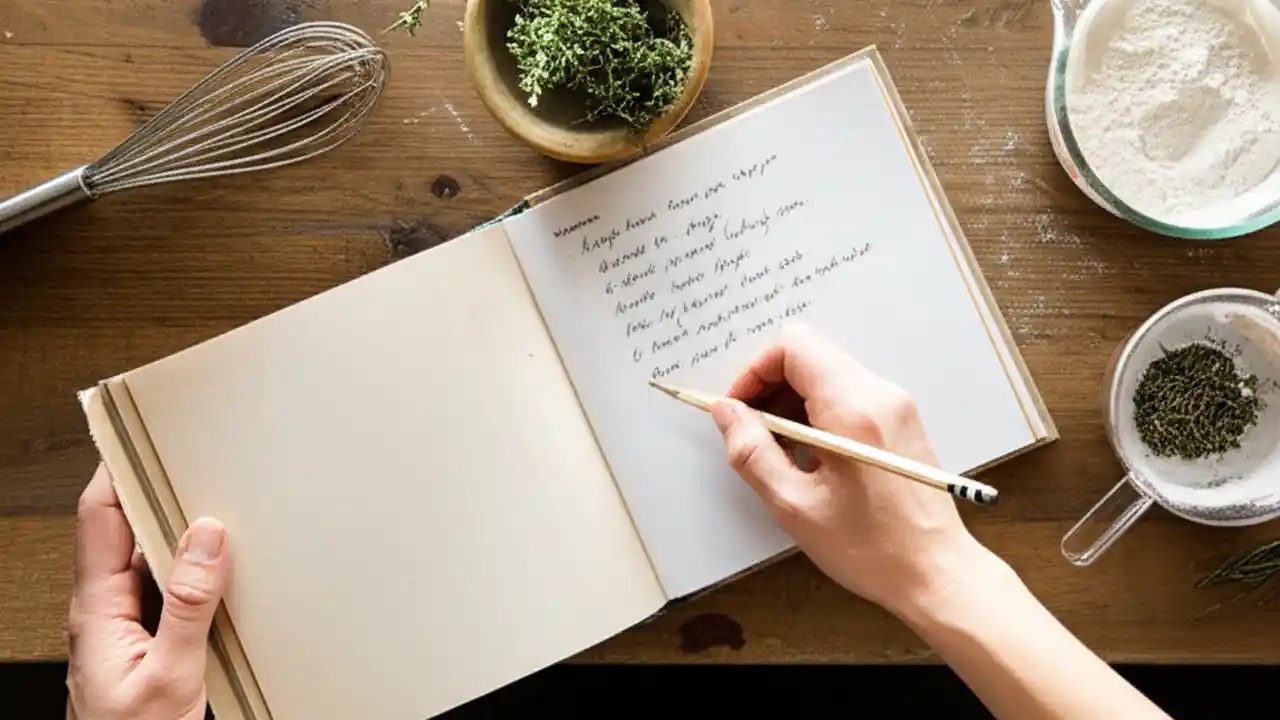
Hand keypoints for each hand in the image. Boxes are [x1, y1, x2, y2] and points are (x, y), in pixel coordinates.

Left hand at [67, 464, 228, 719]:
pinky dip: (194, 572)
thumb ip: (188, 604)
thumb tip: (205, 536)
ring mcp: (125, 629)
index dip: (114, 471)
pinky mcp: (147, 645)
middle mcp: (105, 613)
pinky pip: (168, 594)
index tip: (135, 434)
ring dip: (181, 535)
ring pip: (150, 563)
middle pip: (126, 532)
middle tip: (192, 459)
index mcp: (96, 612)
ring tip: (218, 506)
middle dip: (158, 492)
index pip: (98, 520)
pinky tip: (223, 568)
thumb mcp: (171, 675)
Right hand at [710, 324, 996, 616]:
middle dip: (768, 386)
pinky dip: (815, 411)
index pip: (793, 346)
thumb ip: (751, 452)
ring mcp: (895, 404)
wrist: (937, 571)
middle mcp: (880, 394)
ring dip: (790, 400)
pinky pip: (846, 393)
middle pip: (809, 355)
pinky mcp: (899, 419)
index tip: (737, 409)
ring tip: (777, 452)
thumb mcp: (794, 505)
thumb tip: (726, 413)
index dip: (753, 371)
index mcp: (854, 409)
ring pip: (825, 373)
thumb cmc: (872, 548)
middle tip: (750, 433)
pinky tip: (807, 456)